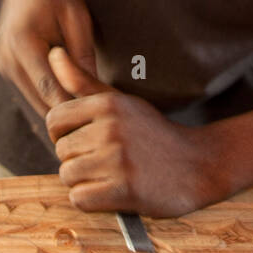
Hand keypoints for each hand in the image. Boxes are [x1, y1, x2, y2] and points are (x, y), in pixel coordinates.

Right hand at [0, 0, 96, 116]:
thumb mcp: (76, 17)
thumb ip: (83, 52)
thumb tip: (95, 89)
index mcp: (22, 43)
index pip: (50, 89)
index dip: (76, 106)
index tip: (100, 115)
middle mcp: (7, 58)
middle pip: (41, 102)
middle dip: (70, 113)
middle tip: (99, 121)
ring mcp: (3, 65)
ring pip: (35, 102)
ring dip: (59, 108)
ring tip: (89, 111)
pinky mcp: (5, 67)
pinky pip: (31, 92)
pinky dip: (50, 98)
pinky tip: (72, 96)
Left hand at [44, 47, 218, 217]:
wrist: (198, 165)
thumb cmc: (152, 133)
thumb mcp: (120, 101)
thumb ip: (82, 80)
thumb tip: (53, 52)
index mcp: (107, 104)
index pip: (54, 120)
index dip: (65, 133)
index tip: (86, 139)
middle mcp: (111, 128)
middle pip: (61, 150)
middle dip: (78, 158)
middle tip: (107, 159)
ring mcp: (117, 159)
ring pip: (68, 175)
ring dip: (84, 181)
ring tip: (111, 175)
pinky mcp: (124, 189)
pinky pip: (79, 198)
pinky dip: (92, 200)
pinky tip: (113, 192)